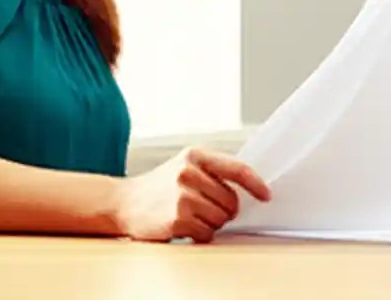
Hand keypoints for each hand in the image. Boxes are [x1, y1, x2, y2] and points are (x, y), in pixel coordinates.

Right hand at [111, 146, 270, 242]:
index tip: (267, 195)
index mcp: (195, 156)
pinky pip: (206, 233)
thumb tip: (251, 186)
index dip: (256, 184)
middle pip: (232, 201)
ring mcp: (182, 197)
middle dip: (226, 210)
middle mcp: (188, 173)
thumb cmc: (160, 185)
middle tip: (208, 208)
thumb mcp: (185, 166)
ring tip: (192, 215)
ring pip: (221, 219)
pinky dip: (201, 234)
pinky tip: (185, 226)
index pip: (237, 169)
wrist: (124, 202)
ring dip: (212, 223)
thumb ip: (214, 171)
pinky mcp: (176, 220)